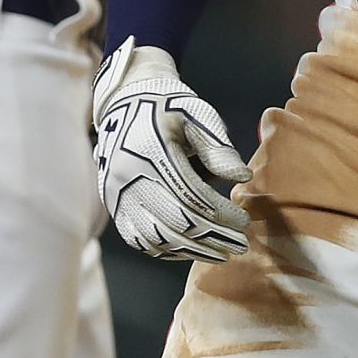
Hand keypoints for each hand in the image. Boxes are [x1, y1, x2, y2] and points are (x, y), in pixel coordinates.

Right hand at [92, 38, 250, 262]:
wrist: (125, 104)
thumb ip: (218, 147)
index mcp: (150, 151)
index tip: (244, 221)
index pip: (191, 195)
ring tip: (222, 253)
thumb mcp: (197, 115)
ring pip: (156, 237)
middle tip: (241, 244)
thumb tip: (242, 177)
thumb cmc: (169, 108)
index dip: (221, 213)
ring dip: (193, 249)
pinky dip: (168, 250)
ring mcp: (116, 195)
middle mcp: (128, 177)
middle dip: (212, 237)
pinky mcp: (113, 206)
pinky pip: (139, 240)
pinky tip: (193, 249)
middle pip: (175, 221)